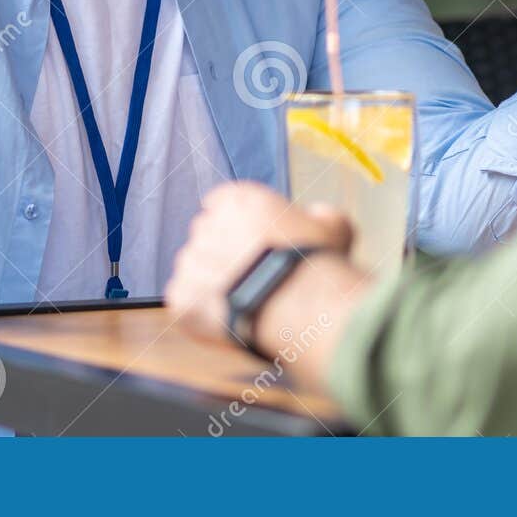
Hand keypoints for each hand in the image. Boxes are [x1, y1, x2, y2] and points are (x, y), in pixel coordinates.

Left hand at [167, 182, 353, 340]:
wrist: (298, 307)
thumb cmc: (317, 264)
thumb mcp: (335, 227)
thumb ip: (321, 215)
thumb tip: (315, 214)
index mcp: (238, 200)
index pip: (220, 202)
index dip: (234, 223)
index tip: (247, 241)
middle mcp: (207, 224)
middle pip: (205, 234)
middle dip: (220, 251)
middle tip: (246, 274)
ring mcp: (191, 261)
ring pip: (192, 268)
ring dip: (208, 281)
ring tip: (239, 300)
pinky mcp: (181, 296)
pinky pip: (183, 300)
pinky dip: (199, 310)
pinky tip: (226, 317)